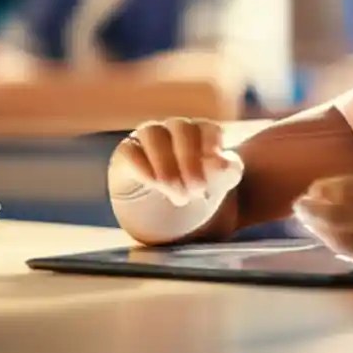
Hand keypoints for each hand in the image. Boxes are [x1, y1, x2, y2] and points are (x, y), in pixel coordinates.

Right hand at [110, 118, 244, 207]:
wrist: (163, 224)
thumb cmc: (195, 197)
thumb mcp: (219, 187)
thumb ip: (227, 172)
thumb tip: (221, 162)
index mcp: (201, 133)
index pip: (209, 128)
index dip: (213, 145)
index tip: (219, 170)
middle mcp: (173, 130)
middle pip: (182, 128)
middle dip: (191, 160)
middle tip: (197, 190)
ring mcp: (147, 139)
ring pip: (154, 134)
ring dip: (167, 165)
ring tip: (178, 196)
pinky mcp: (125, 155)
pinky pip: (130, 151)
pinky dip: (143, 167)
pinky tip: (154, 185)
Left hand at [292, 174, 352, 284]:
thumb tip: (342, 195)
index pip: (347, 189)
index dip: (324, 189)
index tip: (311, 188)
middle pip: (338, 218)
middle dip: (313, 213)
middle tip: (299, 207)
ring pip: (347, 246)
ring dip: (325, 235)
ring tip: (311, 226)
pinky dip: (349, 254)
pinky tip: (340, 248)